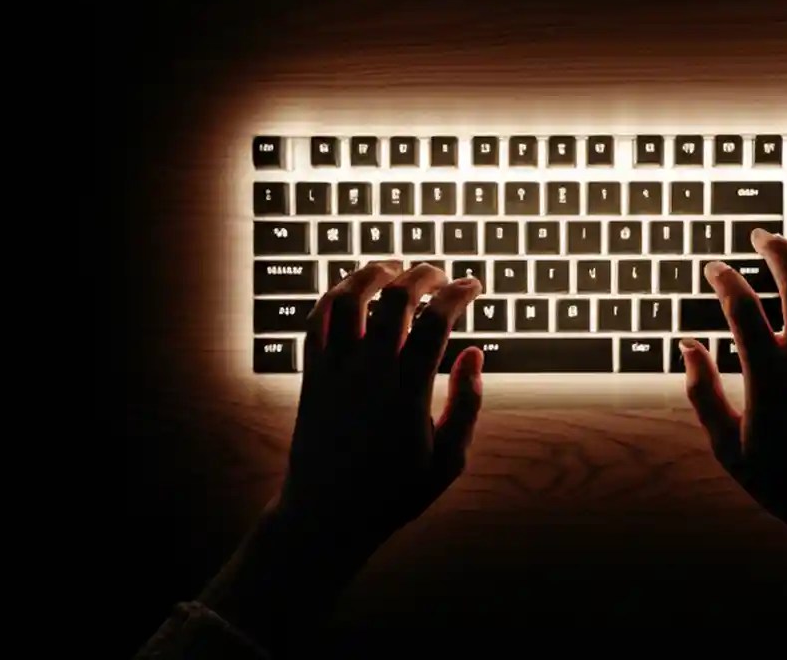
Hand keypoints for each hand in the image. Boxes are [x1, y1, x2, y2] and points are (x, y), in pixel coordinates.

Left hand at [283, 260, 483, 543]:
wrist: (325, 517)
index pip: (435, 324)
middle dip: (421, 275)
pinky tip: (352, 292)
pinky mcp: (311, 376)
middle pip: (393, 300)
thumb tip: (474, 353)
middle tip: (439, 274)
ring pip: (347, 300)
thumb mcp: (448, 460)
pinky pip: (318, 321)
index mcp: (407, 395)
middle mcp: (368, 375)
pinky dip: (336, 295)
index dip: (458, 295)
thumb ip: (467, 404)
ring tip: (393, 269)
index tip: (473, 286)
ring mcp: (334, 372)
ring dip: (372, 274)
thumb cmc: (393, 493)